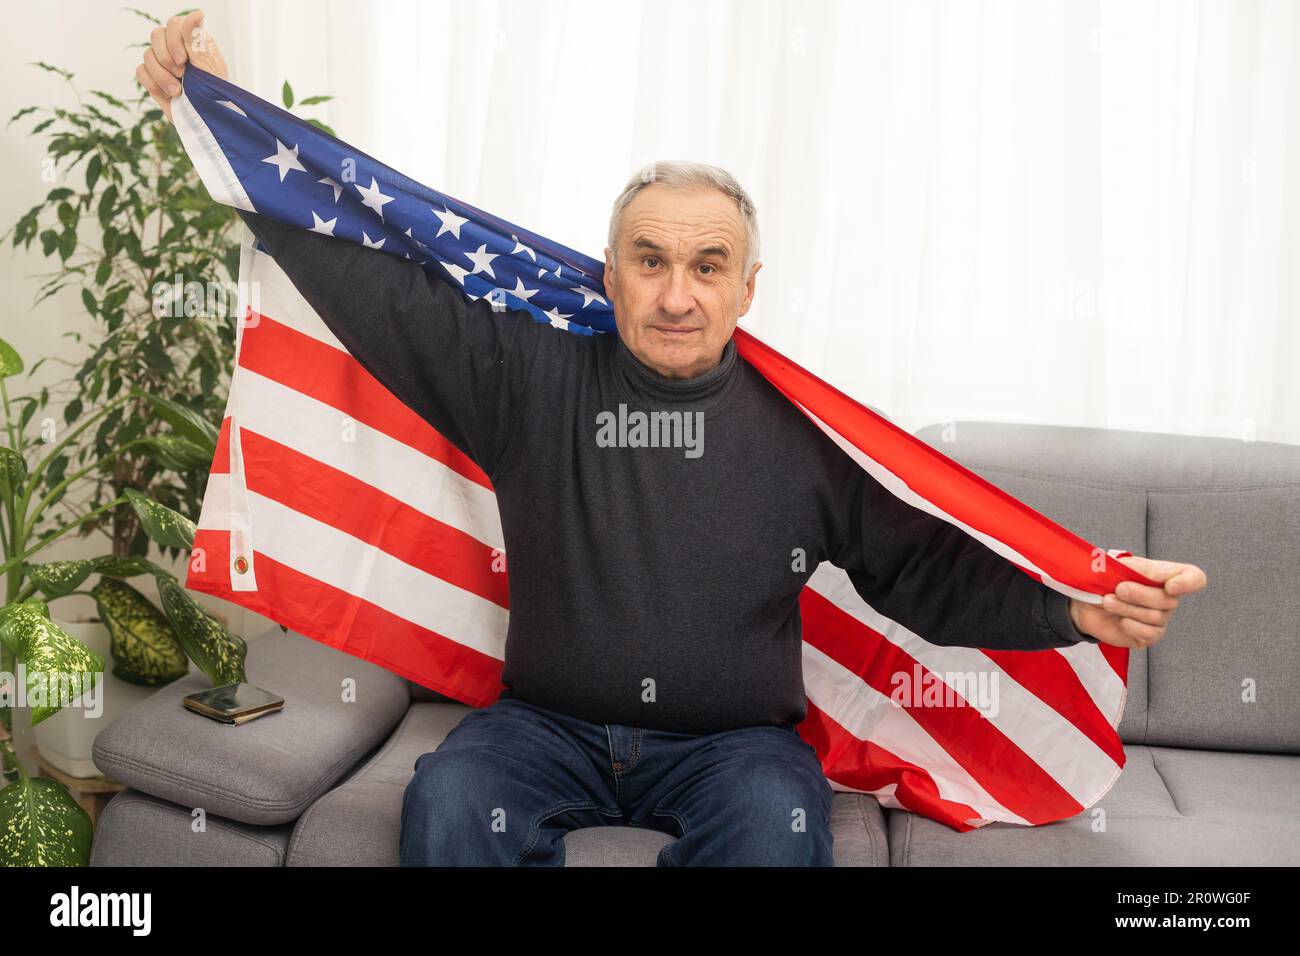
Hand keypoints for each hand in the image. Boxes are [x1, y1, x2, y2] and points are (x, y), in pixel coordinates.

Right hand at [135, 10, 227, 123]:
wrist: (208, 122)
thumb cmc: (215, 94)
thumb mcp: (208, 67)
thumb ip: (196, 41)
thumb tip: (197, 13)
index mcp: (194, 41)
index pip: (174, 24)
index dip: (174, 40)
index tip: (185, 61)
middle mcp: (177, 48)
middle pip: (156, 36)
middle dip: (166, 57)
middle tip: (182, 75)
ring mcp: (163, 63)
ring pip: (147, 55)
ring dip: (162, 75)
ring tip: (178, 90)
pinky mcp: (154, 78)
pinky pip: (140, 71)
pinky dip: (152, 83)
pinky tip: (168, 94)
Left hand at [1068, 554, 1207, 648]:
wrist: (1084, 603)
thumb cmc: (1103, 581)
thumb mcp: (1118, 567)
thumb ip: (1138, 568)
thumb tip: (1154, 576)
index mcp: (1164, 576)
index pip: (1194, 578)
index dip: (1188, 582)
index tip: (1169, 586)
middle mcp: (1167, 599)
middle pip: (1168, 600)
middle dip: (1139, 595)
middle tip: (1118, 590)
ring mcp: (1160, 619)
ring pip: (1155, 617)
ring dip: (1126, 608)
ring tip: (1108, 602)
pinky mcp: (1149, 636)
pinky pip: (1149, 634)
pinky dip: (1130, 625)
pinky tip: (1120, 620)